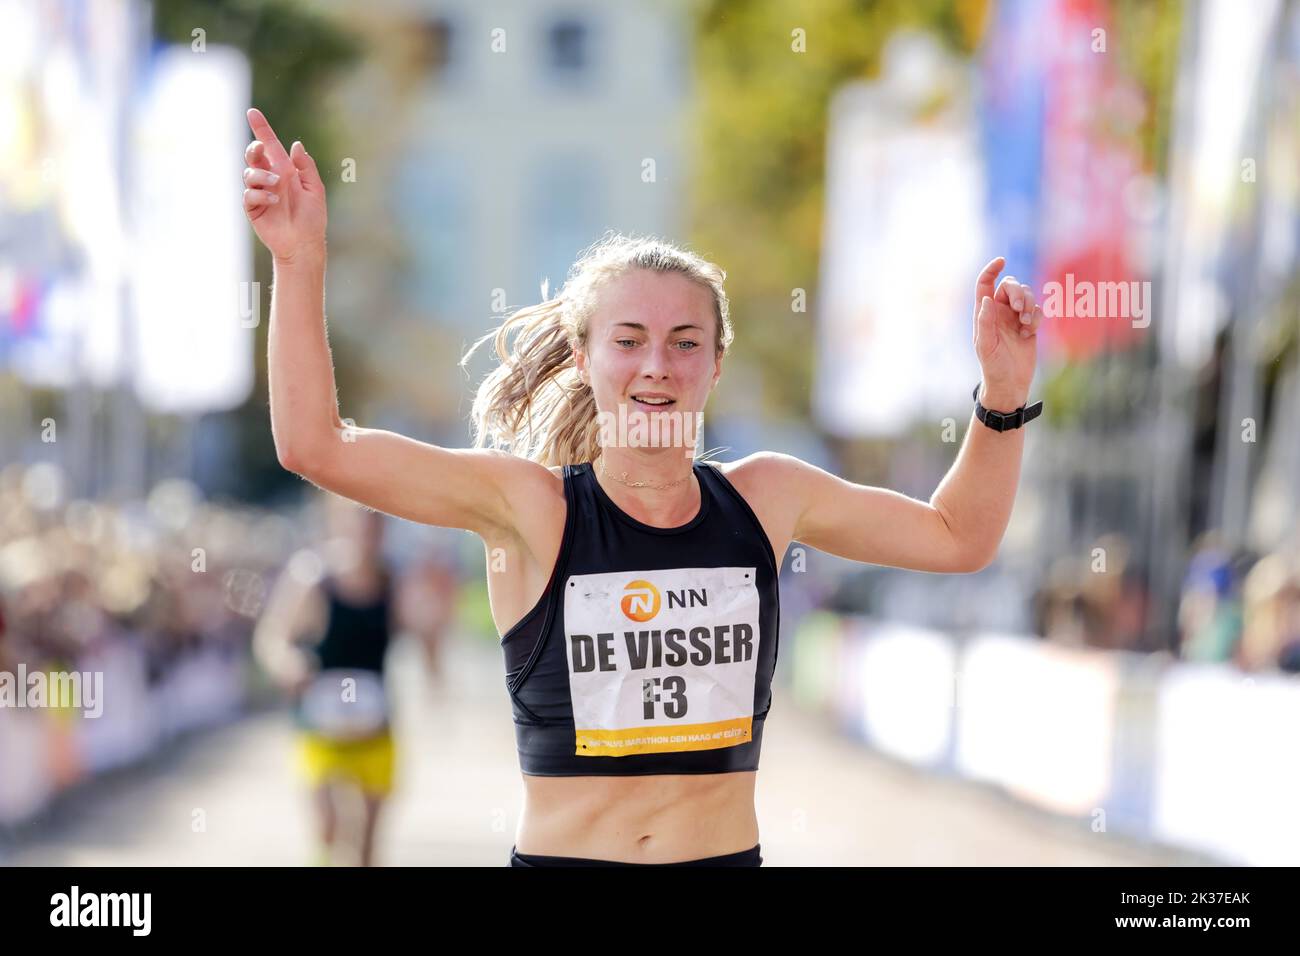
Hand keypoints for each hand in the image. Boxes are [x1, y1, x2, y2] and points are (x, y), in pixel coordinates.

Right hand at [243, 107, 327, 264]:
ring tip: (277, 184)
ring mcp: (259, 192)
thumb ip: (306, 167)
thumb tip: (296, 144)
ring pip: (249, 173)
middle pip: (253, 155)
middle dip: (254, 148)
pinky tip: (274, 199)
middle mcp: (269, 178)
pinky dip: (260, 193)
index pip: (270, 145)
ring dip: (261, 174)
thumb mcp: (315, 189)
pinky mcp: (253, 208)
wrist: (305, 243)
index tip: (252, 112)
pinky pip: (249, 194)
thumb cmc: (312, 217)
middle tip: (261, 148)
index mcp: (283, 170)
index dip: (261, 129)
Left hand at [972, 256, 1041, 410]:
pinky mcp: (1030, 325)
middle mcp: (999, 312)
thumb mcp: (986, 345)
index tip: (1001, 260)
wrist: (1010, 383)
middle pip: (1011, 286)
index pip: (985, 284)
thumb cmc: (993, 366)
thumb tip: (987, 299)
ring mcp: (1015, 318)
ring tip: (1026, 324)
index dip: (991, 270)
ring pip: (1026, 296)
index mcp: (984, 313)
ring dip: (1029, 306)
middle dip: (1018, 293)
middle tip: (1019, 309)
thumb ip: (985, 322)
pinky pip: (1038, 309)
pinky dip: (1036, 317)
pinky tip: (1029, 333)